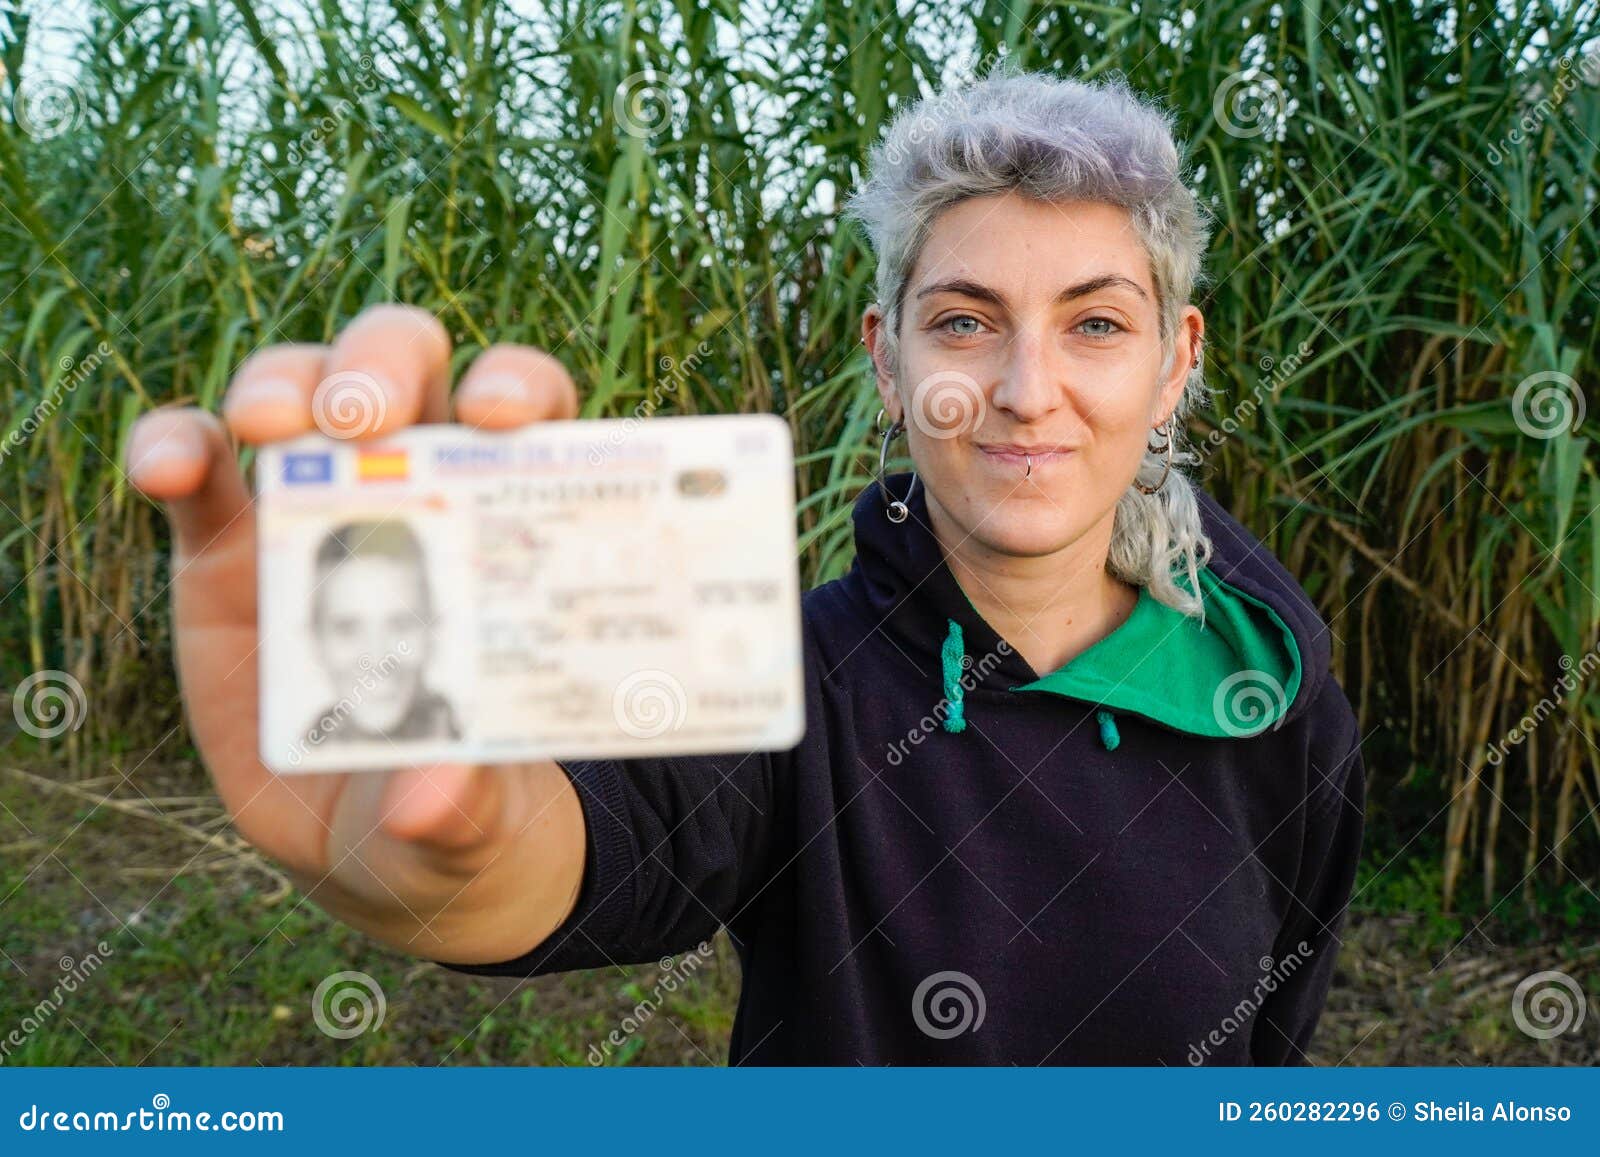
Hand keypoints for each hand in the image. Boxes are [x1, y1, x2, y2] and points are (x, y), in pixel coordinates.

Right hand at [125, 305, 587, 962]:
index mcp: (506, 526)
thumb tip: (431, 796)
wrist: (382, 841)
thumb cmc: (465, 808)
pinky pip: (194, 466)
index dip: (518, 387)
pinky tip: (166, 469)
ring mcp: (316, 512)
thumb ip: (466, 807)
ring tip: (270, 424)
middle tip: (366, 420)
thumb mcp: (479, 822)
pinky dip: (175, 446)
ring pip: (299, 390)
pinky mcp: (224, 550)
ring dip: (284, 383)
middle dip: (383, 366)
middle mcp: (415, 494)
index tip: (501, 417)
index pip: (529, 412)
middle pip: (406, 370)